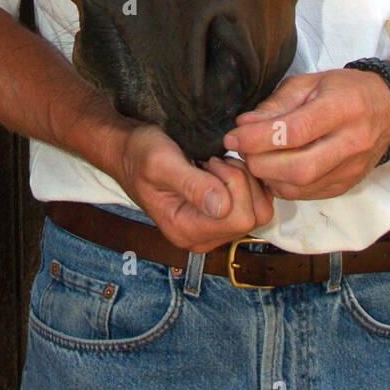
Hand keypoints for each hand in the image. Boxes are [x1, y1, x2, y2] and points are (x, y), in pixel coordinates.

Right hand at [114, 123, 273, 252]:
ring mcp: (214, 229)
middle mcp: (203, 237)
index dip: (234, 184)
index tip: (209, 163)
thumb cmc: (141, 154)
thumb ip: (191, 185)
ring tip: (216, 165)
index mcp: (186, 231)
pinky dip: (247, 181)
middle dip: (241, 181)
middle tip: (214, 162)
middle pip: (254, 215)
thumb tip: (221, 207)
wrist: (131, 152)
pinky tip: (223, 169)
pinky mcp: (223, 218)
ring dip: (244, 180)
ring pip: (259, 209)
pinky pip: (256, 204)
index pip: (239, 218)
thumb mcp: (161, 163)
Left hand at [222, 68, 389, 200]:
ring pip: (301, 187)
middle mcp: (351, 143)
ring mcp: (351, 168)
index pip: (294, 131)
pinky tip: (275, 170)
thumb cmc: (345, 90)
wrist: (389, 109)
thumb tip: (244, 124)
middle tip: (242, 151)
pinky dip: (284, 186)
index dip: (257, 138)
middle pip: (298, 168)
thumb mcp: (310, 82)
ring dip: (268, 177)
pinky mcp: (348, 184)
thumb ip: (276, 104)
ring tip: (257, 159)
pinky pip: (308, 195)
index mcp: (341, 108)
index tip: (233, 137)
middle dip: (260, 163)